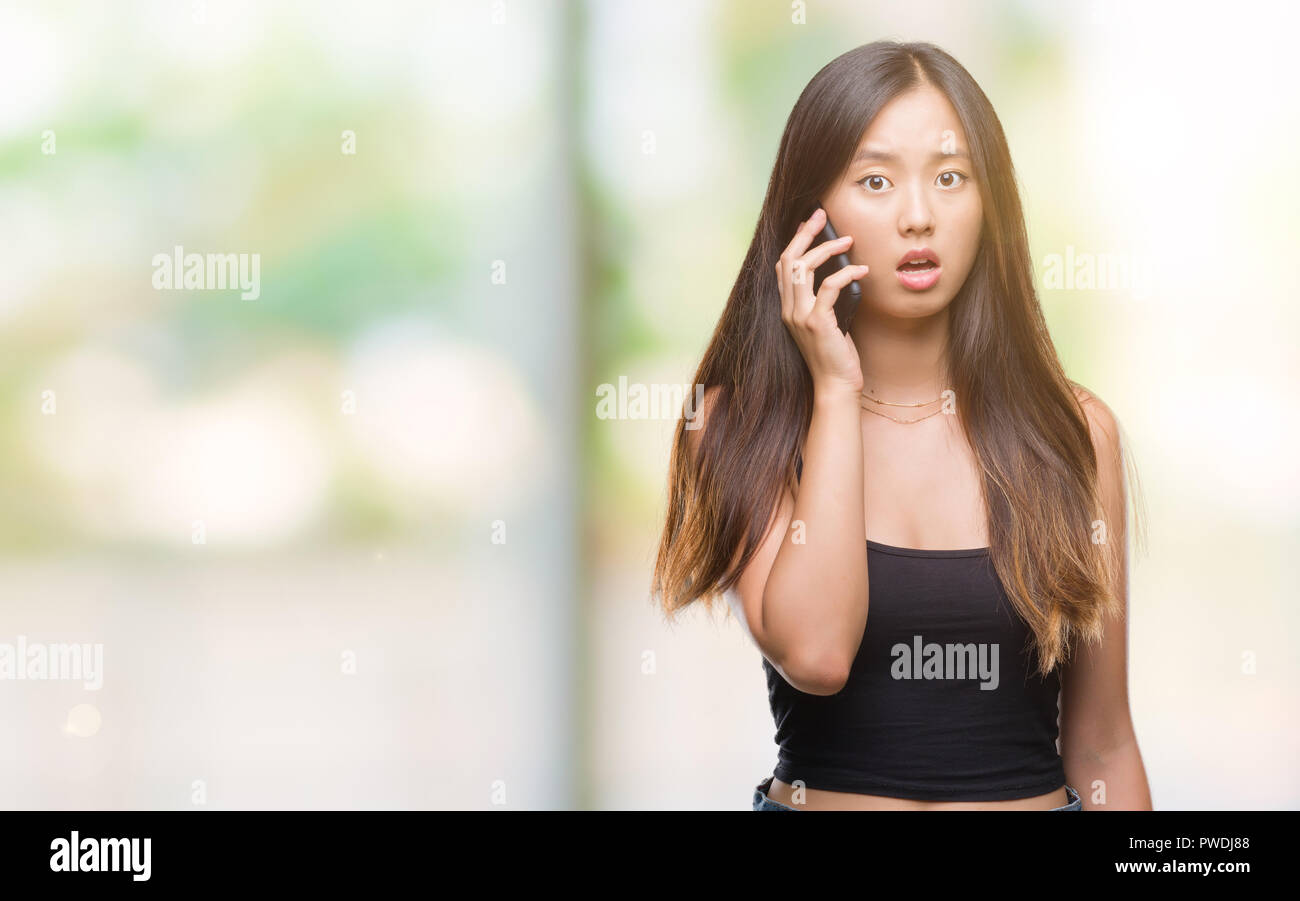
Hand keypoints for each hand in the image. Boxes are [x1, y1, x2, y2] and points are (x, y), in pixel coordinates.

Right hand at [774, 208, 866, 395]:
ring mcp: (799, 316)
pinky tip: (862, 270)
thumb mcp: (828, 320)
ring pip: (803, 268)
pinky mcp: (817, 323)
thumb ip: (826, 298)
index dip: (795, 240)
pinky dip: (847, 273)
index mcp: (788, 307)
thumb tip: (841, 270)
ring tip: (848, 241)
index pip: (783, 265)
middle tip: (823, 215)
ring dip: (827, 248)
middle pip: (788, 259)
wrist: (836, 385)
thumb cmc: (836, 354)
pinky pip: (829, 287)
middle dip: (805, 233)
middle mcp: (788, 309)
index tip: (810, 222)